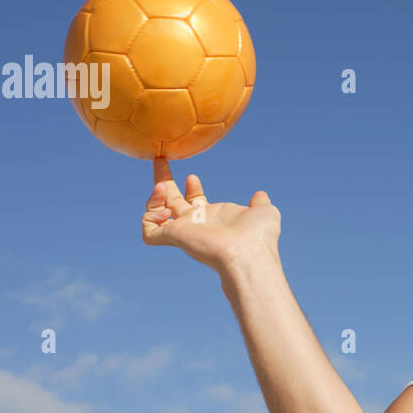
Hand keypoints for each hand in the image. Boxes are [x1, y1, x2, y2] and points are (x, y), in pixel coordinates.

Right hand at [141, 157, 280, 272]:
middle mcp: (196, 224)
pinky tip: (164, 209)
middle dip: (164, 179)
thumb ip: (259, 203)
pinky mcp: (174, 237)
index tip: (193, 177)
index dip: (191, 188)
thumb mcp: (264, 212)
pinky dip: (150, 216)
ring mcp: (184, 231)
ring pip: (154, 214)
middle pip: (172, 201)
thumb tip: (260, 195)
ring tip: (161, 185)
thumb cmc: (258, 236)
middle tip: (160, 159)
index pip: (194, 202)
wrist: (248, 253)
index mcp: (214, 217)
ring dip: (154, 197)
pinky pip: (148, 232)